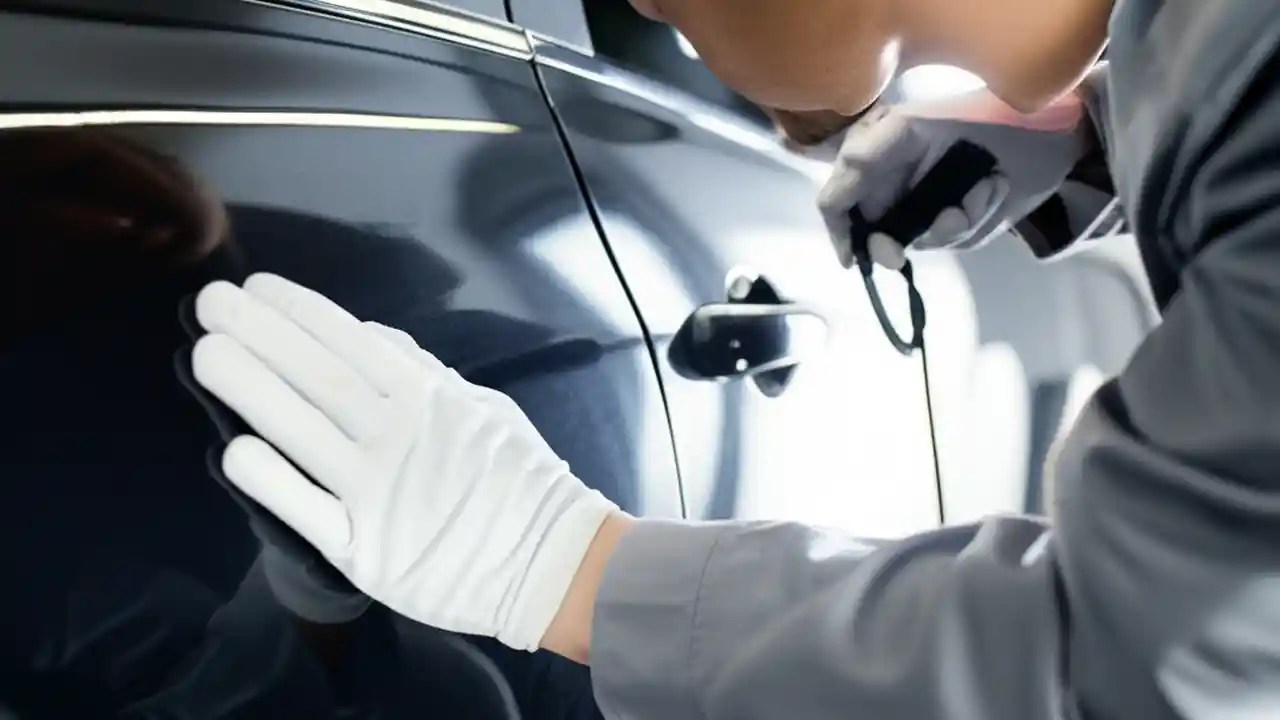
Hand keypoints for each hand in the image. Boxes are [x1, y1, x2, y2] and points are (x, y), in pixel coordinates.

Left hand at [188, 273, 618, 650]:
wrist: (552, 562)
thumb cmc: (522, 483)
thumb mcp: (485, 409)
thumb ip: (427, 373)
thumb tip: (373, 337)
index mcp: (430, 398)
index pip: (351, 342)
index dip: (299, 312)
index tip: (256, 288)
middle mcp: (400, 436)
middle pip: (316, 375)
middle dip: (258, 333)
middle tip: (211, 303)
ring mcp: (381, 493)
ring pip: (302, 430)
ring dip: (249, 386)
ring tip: (205, 353)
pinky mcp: (368, 552)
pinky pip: (308, 510)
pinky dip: (270, 479)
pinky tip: (232, 450)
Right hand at [818, 89, 1091, 268]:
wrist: (1050, 130)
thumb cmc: (983, 117)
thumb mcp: (912, 127)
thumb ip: (866, 152)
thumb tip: (834, 190)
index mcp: (877, 151)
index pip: (838, 199)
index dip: (839, 231)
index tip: (853, 258)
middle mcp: (897, 178)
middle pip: (881, 230)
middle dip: (911, 235)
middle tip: (940, 228)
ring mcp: (929, 199)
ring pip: (925, 237)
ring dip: (959, 220)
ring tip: (985, 187)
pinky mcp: (960, 214)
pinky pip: (957, 236)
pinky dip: (979, 216)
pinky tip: (994, 187)